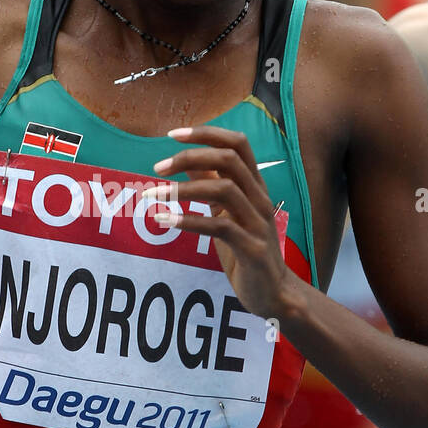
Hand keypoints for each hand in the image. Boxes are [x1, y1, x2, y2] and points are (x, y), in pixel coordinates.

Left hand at [144, 125, 288, 318]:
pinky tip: (164, 220)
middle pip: (229, 160)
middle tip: (157, 167)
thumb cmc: (246, 250)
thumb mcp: (226, 214)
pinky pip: (220, 227)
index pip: (237, 143)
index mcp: (255, 186)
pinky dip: (188, 221)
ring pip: (224, 190)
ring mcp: (259, 223)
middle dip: (190, 157)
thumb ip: (210, 187)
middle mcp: (260, 199)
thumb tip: (185, 163)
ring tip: (153, 194)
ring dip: (183, 189)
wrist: (274, 294)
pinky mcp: (253, 249)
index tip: (172, 135)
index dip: (206, 134)